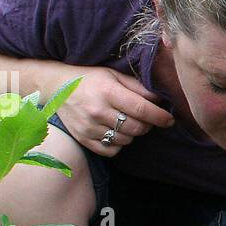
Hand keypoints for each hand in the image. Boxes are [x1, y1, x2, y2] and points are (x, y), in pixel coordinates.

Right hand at [54, 66, 174, 156]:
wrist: (56, 87)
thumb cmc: (90, 79)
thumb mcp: (114, 75)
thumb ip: (138, 87)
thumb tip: (160, 100)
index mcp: (108, 91)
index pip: (142, 110)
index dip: (160, 117)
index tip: (169, 119)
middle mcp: (98, 111)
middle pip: (136, 128)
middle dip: (148, 125)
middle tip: (146, 118)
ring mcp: (89, 127)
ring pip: (126, 140)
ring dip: (132, 134)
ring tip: (126, 122)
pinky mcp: (83, 139)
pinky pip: (112, 150)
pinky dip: (118, 144)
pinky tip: (115, 132)